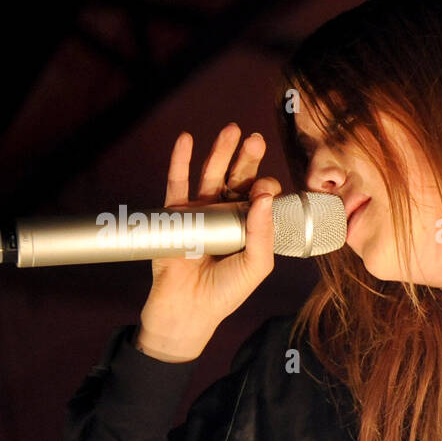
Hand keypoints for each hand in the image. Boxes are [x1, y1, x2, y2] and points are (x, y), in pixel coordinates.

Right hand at [137, 123, 282, 361]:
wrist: (188, 310)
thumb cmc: (226, 292)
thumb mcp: (256, 265)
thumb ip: (263, 232)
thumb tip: (265, 194)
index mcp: (250, 226)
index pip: (261, 198)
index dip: (266, 189)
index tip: (266, 188)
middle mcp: (226, 215)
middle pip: (238, 179)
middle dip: (247, 158)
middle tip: (256, 140)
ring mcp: (200, 212)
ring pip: (211, 175)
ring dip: (220, 152)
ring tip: (231, 130)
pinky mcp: (174, 214)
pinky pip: (177, 182)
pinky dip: (180, 159)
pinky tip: (187, 139)